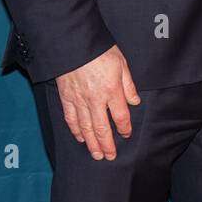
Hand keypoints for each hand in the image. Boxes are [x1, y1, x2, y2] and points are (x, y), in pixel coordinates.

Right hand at [53, 44, 140, 160]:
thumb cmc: (100, 52)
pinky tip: (80, 138)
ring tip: (97, 155)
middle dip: (107, 144)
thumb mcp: (121, 64)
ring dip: (92, 143)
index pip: (120, 116)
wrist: (74, 44)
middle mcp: (95, 99)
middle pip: (102, 128)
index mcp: (111, 90)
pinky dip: (76, 131)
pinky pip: (71, 119)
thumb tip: (135, 102)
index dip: (124, 128)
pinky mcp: (66, 98)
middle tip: (110, 156)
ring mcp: (79, 100)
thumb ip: (128, 85)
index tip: (127, 134)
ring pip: (86, 127)